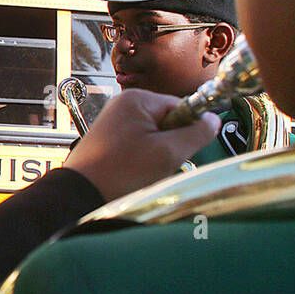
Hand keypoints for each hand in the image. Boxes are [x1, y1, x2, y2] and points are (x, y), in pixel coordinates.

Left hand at [64, 89, 220, 200]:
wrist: (81, 194)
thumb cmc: (120, 171)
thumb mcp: (168, 152)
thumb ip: (197, 133)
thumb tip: (213, 119)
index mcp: (137, 99)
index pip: (181, 106)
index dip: (188, 129)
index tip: (182, 149)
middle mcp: (123, 105)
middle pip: (168, 122)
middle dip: (171, 145)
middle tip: (159, 163)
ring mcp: (114, 122)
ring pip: (155, 137)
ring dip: (158, 155)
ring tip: (143, 170)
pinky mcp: (109, 139)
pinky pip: (139, 146)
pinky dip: (143, 160)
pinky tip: (134, 172)